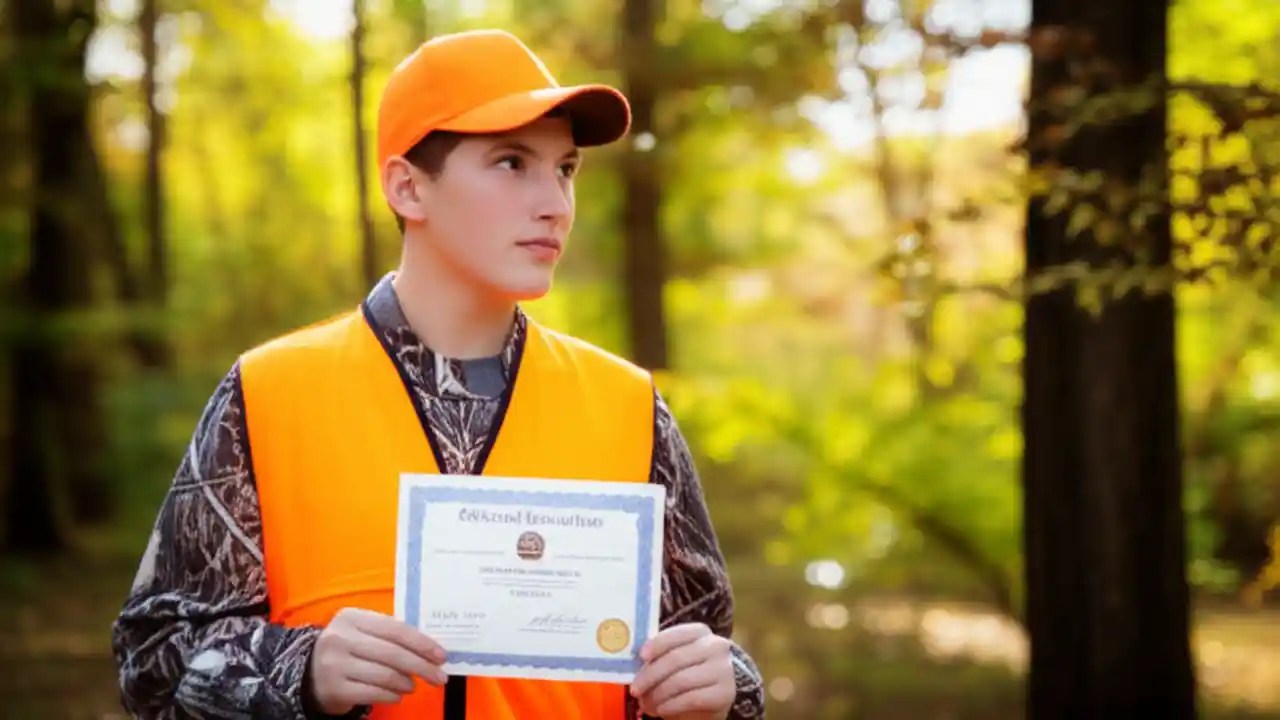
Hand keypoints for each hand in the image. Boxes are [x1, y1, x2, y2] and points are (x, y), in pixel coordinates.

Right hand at [307, 607, 448, 714]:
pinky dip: (391, 695)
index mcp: (352, 617)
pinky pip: (373, 693)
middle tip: (439, 677)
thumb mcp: (362, 631)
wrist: (308, 672)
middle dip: (421, 666)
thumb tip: (430, 649)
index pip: (395, 629)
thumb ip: (390, 633)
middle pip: (392, 653)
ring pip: (384, 675)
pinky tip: (397, 695)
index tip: (441, 656)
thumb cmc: (348, 648)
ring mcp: (335, 665)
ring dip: (407, 683)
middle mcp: (340, 638)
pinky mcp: (334, 689)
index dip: (422, 643)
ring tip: (413, 685)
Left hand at [629, 623, 734, 719]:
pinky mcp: (724, 693)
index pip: (676, 634)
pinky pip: (691, 699)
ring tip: (645, 704)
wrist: (715, 695)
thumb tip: (633, 663)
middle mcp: (715, 646)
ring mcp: (723, 670)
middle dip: (650, 676)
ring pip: (682, 681)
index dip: (657, 644)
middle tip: (635, 690)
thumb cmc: (689, 672)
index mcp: (700, 632)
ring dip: (658, 695)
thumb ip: (659, 656)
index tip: (641, 657)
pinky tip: (661, 709)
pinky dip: (671, 706)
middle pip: (675, 659)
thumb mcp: (675, 658)